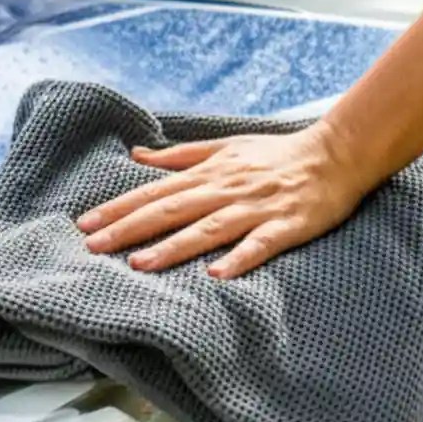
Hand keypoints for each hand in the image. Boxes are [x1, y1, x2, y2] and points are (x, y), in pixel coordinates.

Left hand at [76, 123, 366, 278]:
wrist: (336, 154)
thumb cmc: (276, 154)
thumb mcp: (225, 146)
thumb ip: (180, 155)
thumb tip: (138, 155)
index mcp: (210, 173)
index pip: (155, 191)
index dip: (120, 207)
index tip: (86, 224)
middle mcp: (227, 189)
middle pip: (171, 209)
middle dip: (130, 228)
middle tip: (94, 246)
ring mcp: (256, 208)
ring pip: (208, 228)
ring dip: (173, 246)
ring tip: (140, 264)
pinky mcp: (287, 226)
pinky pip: (261, 244)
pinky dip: (240, 259)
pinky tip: (218, 276)